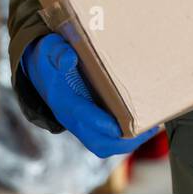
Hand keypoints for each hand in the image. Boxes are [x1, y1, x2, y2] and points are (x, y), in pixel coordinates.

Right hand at [21, 32, 159, 157]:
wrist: (40, 70)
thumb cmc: (50, 58)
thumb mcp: (49, 49)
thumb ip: (57, 52)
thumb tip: (69, 58)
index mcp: (62, 99)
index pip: (80, 114)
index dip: (99, 121)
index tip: (119, 126)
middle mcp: (71, 117)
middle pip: (96, 141)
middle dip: (122, 140)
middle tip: (148, 128)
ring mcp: (79, 124)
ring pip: (103, 145)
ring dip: (127, 142)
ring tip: (152, 128)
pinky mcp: (88, 123)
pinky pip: (106, 139)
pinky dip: (124, 138)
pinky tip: (144, 125)